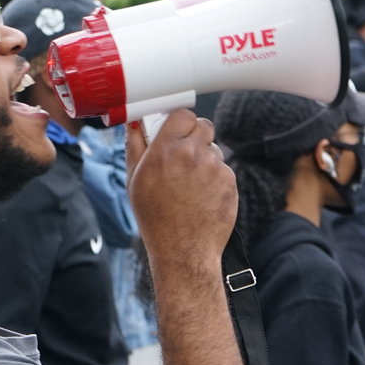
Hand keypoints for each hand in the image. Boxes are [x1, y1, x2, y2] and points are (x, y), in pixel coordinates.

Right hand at [126, 109, 236, 271]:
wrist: (183, 250)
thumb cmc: (155, 218)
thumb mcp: (135, 181)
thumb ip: (135, 146)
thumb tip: (135, 123)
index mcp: (164, 151)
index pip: (182, 114)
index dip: (180, 120)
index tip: (177, 128)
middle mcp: (190, 154)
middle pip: (203, 125)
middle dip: (195, 135)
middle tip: (185, 153)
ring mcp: (213, 167)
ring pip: (214, 148)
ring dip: (205, 158)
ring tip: (191, 183)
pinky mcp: (229, 180)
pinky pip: (224, 168)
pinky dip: (215, 177)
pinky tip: (203, 194)